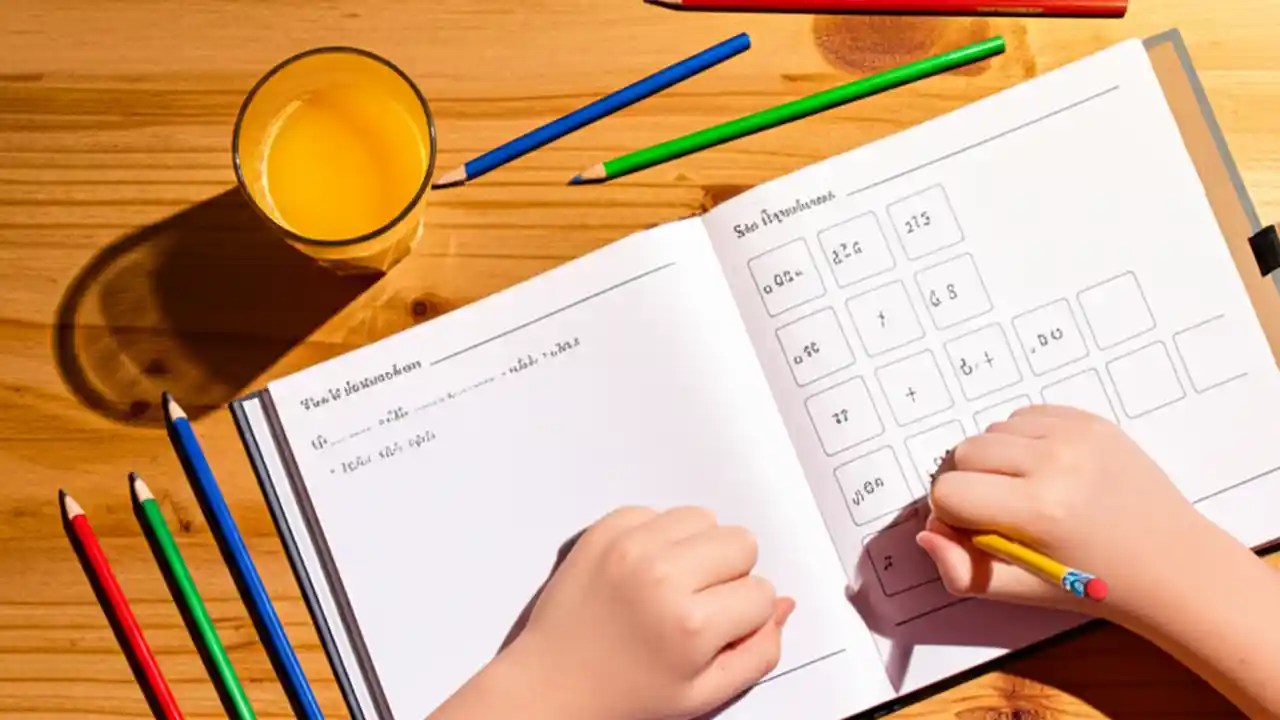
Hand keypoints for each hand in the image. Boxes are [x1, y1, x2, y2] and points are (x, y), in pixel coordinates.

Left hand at [503, 506, 793, 719]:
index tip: (714, 632)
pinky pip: (659, 511)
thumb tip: (782, 604)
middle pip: (740, 541)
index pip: (761, 591)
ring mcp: (628, 546)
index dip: (743, 615)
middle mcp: (661, 575)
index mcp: (691, 624)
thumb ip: (757, 652)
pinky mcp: (603, 530)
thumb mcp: (703, 694)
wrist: (550, 686)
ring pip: (703, 518)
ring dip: (696, 548)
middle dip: (728, 573)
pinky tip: (642, 572)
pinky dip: (658, 537)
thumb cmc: (624, 697)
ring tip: (670, 585)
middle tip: (697, 604)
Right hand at [918, 404, 1214, 621]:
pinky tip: (1045, 470)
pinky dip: (1021, 441)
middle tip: (998, 511)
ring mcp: (1076, 435)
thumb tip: (927, 533)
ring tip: (1025, 491)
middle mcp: (1056, 464)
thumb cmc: (1093, 583)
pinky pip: (1023, 416)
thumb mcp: (1021, 591)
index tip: (978, 532)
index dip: (953, 516)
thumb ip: (961, 570)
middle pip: (963, 453)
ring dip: (994, 460)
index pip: (949, 493)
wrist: (1172, 562)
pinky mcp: (1089, 420)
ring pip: (990, 431)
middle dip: (968, 483)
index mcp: (1038, 512)